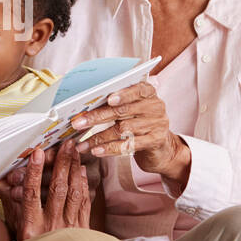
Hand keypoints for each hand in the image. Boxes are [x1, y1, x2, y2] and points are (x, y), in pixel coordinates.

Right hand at [0, 143, 90, 240]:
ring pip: (73, 192)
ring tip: (74, 152)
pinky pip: (83, 202)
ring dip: (74, 169)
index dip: (35, 172)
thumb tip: (3, 180)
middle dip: (61, 163)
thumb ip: (12, 206)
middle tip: (65, 144)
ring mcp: (69, 228)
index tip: (37, 153)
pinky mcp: (82, 230)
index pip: (32, 194)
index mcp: (31, 227)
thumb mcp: (16, 231)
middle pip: (57, 188)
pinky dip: (83, 184)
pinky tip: (82, 171)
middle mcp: (51, 226)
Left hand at [68, 82, 188, 179]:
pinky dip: (110, 148)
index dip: (123, 94)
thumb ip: (115, 103)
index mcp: (148, 92)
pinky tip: (97, 151)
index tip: (108, 99)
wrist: (162, 147)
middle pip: (123, 111)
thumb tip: (84, 106)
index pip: (137, 89)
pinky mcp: (155, 142)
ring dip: (99, 138)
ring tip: (82, 144)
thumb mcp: (132, 109)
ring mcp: (157, 124)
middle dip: (97, 117)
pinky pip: (129, 145)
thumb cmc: (139, 123)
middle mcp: (155, 106)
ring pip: (123, 130)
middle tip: (78, 123)